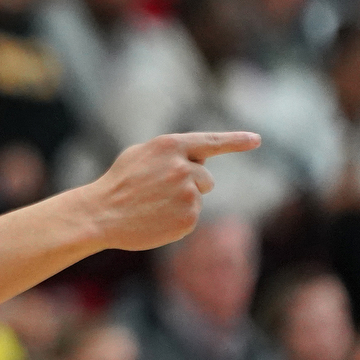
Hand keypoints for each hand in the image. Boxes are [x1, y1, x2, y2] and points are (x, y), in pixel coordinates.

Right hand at [85, 132, 259, 251]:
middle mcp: (184, 167)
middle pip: (206, 177)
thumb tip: (195, 159)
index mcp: (171, 145)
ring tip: (154, 205)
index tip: (256, 140)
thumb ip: (172, 153)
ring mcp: (189, 193)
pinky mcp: (189, 218)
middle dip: (191, 184)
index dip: (237, 140)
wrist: (102, 214)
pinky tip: (156, 218)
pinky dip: (177, 219)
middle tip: (160, 192)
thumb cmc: (118, 183)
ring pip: (199, 198)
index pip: (212, 141)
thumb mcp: (141, 155)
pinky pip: (192, 217)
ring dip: (182, 202)